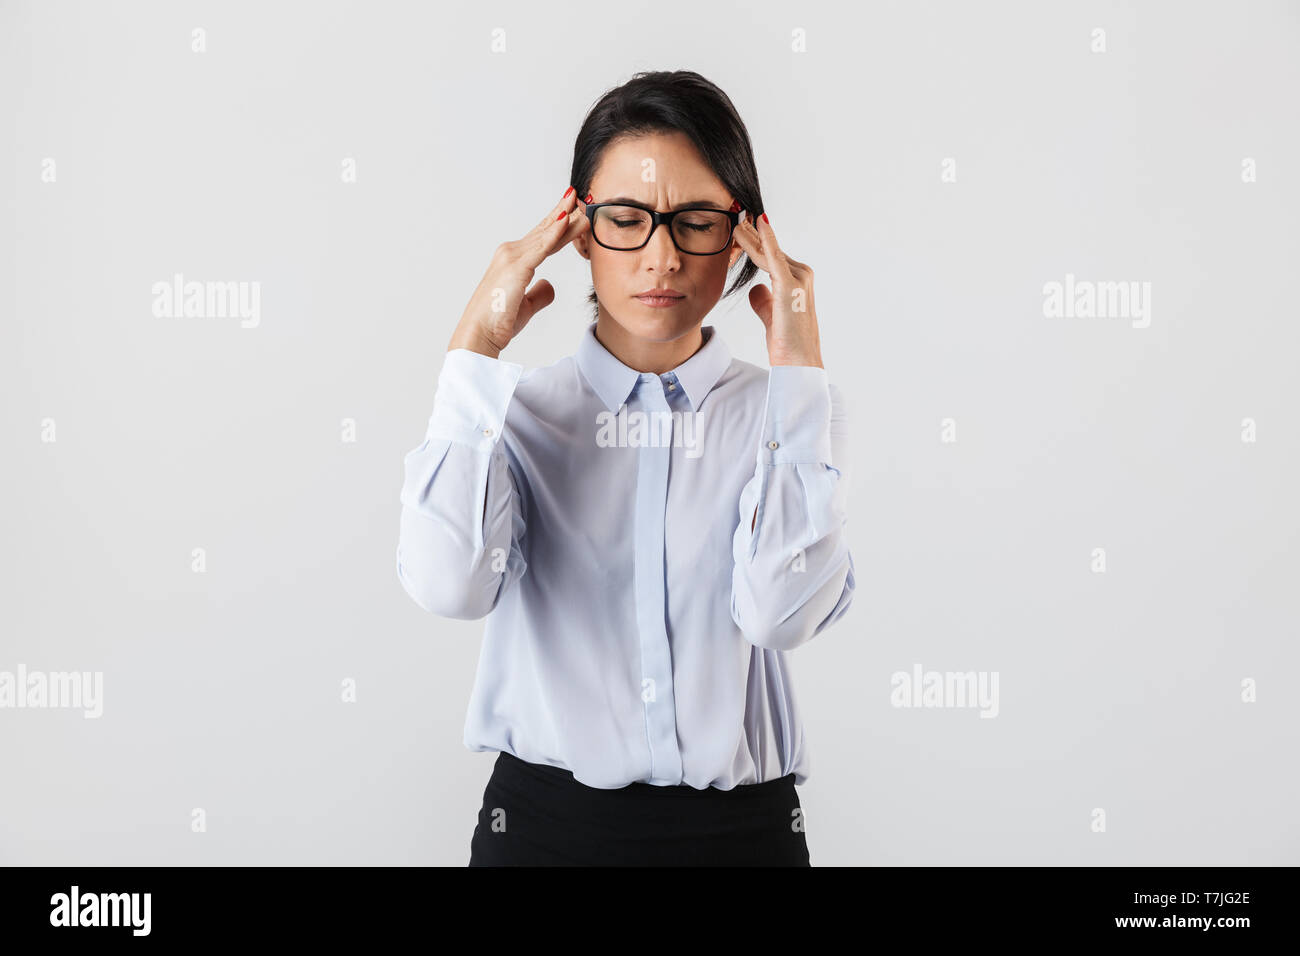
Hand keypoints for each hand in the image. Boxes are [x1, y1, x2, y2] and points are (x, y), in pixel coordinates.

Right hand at [448, 186, 589, 357]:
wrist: (478, 334)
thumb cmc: (497, 321)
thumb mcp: (525, 306)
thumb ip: (538, 294)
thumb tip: (549, 285)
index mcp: (513, 260)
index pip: (542, 237)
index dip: (559, 223)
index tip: (574, 210)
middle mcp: (511, 253)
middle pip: (545, 230)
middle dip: (565, 213)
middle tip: (582, 197)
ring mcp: (512, 258)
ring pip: (546, 235)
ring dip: (566, 219)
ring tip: (583, 205)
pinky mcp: (516, 268)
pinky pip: (540, 248)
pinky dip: (554, 233)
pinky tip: (566, 221)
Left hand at [731, 212, 822, 367]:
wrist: (799, 362)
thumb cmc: (788, 344)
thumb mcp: (772, 317)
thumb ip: (764, 300)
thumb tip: (755, 288)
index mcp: (797, 281)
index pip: (772, 257)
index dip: (756, 243)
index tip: (742, 230)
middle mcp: (801, 275)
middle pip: (771, 250)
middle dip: (753, 234)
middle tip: (737, 216)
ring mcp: (798, 279)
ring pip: (768, 252)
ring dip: (752, 235)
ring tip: (736, 220)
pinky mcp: (789, 286)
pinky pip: (774, 258)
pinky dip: (766, 240)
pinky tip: (758, 224)